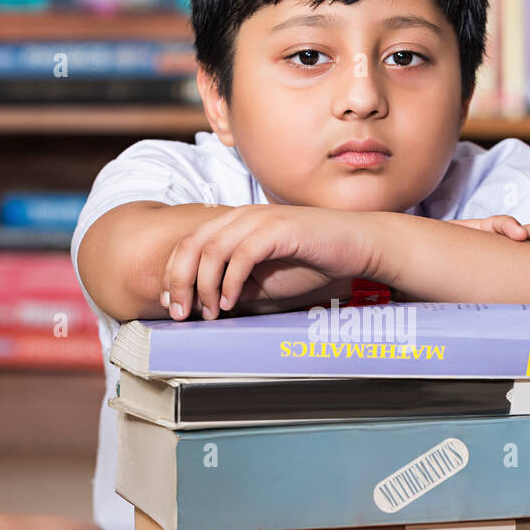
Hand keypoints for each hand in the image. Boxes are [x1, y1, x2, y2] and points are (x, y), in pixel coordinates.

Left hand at [159, 205, 380, 318]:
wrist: (356, 246)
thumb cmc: (314, 261)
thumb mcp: (265, 281)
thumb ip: (236, 286)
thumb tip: (205, 307)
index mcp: (234, 224)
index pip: (189, 244)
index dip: (174, 275)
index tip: (172, 305)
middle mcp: (241, 216)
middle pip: (191, 245)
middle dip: (179, 282)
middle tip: (179, 313)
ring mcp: (259, 219)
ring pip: (211, 249)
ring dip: (203, 286)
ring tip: (208, 312)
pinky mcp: (278, 228)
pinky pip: (242, 255)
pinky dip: (230, 281)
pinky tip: (230, 301)